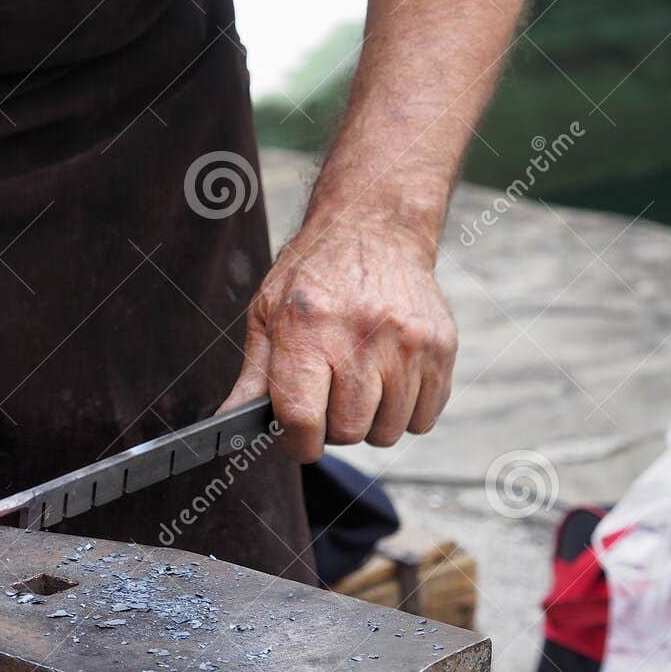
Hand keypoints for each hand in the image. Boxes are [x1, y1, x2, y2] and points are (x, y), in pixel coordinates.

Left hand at [221, 215, 456, 461]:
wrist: (374, 229)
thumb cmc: (314, 276)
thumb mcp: (267, 314)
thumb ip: (253, 375)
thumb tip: (228, 425)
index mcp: (308, 330)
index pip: (302, 419)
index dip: (296, 443)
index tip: (297, 439)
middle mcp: (361, 337)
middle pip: (348, 431)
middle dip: (332, 427)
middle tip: (328, 398)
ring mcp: (408, 343)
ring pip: (388, 431)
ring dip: (370, 422)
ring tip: (359, 386)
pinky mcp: (441, 348)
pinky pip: (424, 418)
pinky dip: (405, 412)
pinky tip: (389, 382)